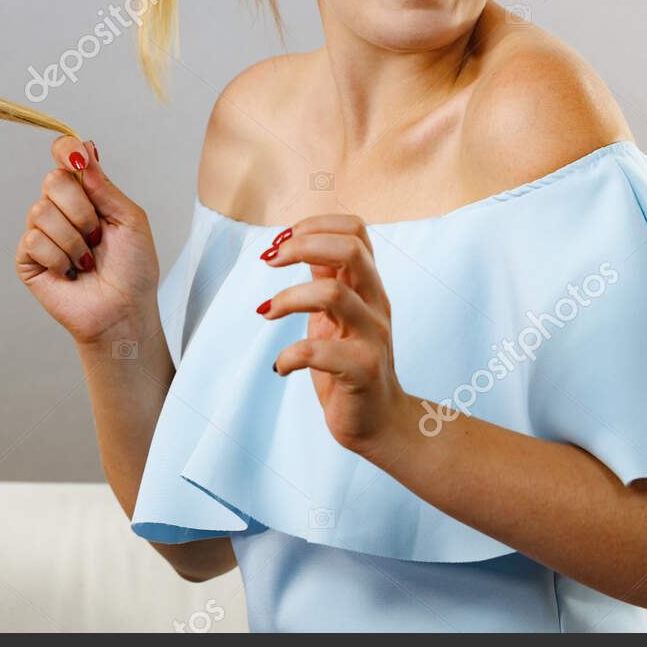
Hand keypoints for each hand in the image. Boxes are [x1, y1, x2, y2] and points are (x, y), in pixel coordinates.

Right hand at [15, 136, 159, 347]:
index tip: (76, 157)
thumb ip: (104, 185)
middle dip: (81, 210)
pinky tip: (70, 272)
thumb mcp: (130, 219)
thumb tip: (86, 149)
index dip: (66, 150)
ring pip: (41, 211)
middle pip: (52, 180)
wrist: (124, 311)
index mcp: (86, 194)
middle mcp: (60, 209)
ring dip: (74, 240)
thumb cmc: (133, 270)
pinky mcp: (28, 259)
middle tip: (97, 236)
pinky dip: (60, 258)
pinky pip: (33, 240)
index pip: (65, 157)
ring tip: (87, 260)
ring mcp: (42, 232)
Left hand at [256, 214, 407, 457]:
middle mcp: (375, 304)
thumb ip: (325, 278)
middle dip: (302, 246)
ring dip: (288, 297)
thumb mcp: (337, 313)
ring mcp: (372, 336)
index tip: (282, 241)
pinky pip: (319, 351)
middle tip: (271, 262)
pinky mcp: (362, 370)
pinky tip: (281, 366)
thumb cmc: (351, 363)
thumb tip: (295, 242)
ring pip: (334, 294)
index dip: (315, 224)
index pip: (356, 229)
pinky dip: (289, 355)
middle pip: (351, 249)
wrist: (378, 421)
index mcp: (368, 286)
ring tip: (268, 312)